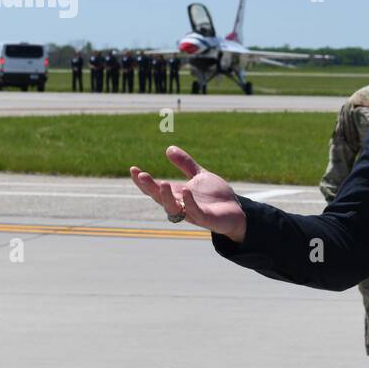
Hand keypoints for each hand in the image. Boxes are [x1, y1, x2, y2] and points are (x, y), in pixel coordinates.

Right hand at [130, 146, 246, 242]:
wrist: (236, 211)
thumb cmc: (215, 197)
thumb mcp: (200, 176)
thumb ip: (185, 164)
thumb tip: (169, 148)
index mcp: (177, 195)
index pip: (155, 189)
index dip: (143, 181)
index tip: (133, 169)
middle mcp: (181, 205)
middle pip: (160, 198)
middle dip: (149, 188)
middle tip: (141, 175)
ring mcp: (192, 213)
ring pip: (174, 209)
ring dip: (166, 197)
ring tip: (162, 183)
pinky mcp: (207, 219)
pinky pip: (195, 212)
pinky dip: (189, 203)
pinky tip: (185, 191)